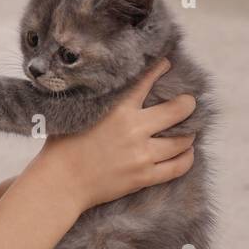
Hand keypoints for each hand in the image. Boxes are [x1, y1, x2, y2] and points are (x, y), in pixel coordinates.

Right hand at [37, 57, 196, 212]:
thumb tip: (109, 85)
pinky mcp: (143, 177)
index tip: (167, 65)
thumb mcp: (78, 113)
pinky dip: (187, 158)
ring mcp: (141, 155)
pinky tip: (186, 153)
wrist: (60, 183)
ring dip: (188, 133)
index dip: (161, 69)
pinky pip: (178, 167)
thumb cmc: (62, 148)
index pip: (148, 81)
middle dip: (188, 104)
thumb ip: (101, 101)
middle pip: (179, 110)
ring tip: (187, 131)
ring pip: (182, 140)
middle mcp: (134, 129)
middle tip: (188, 103)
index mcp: (118, 109)